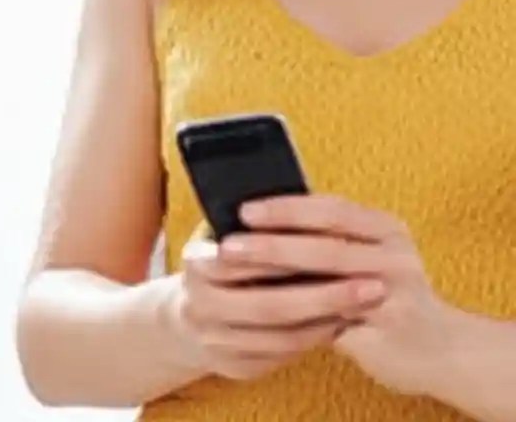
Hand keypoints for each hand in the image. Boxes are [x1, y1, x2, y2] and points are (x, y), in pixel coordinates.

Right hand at [166, 224, 386, 382]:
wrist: (189, 317)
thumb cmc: (223, 265)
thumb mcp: (225, 237)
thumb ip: (255, 227)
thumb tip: (307, 199)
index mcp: (196, 263)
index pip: (244, 257)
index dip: (289, 253)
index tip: (341, 246)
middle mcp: (198, 304)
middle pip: (268, 305)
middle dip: (326, 297)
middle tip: (374, 288)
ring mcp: (214, 340)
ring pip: (281, 337)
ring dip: (328, 321)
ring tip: (365, 306)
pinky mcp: (233, 366)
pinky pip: (282, 355)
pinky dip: (315, 339)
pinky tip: (341, 323)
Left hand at [225, 195, 457, 394]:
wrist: (436, 346)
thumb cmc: (381, 292)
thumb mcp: (362, 255)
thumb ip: (322, 238)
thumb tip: (253, 222)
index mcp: (387, 229)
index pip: (333, 210)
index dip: (287, 208)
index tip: (244, 209)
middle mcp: (398, 257)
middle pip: (327, 246)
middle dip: (272, 245)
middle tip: (227, 245)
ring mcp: (398, 296)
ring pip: (329, 285)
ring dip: (277, 278)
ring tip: (235, 272)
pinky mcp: (389, 332)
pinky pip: (335, 322)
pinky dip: (295, 316)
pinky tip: (259, 313)